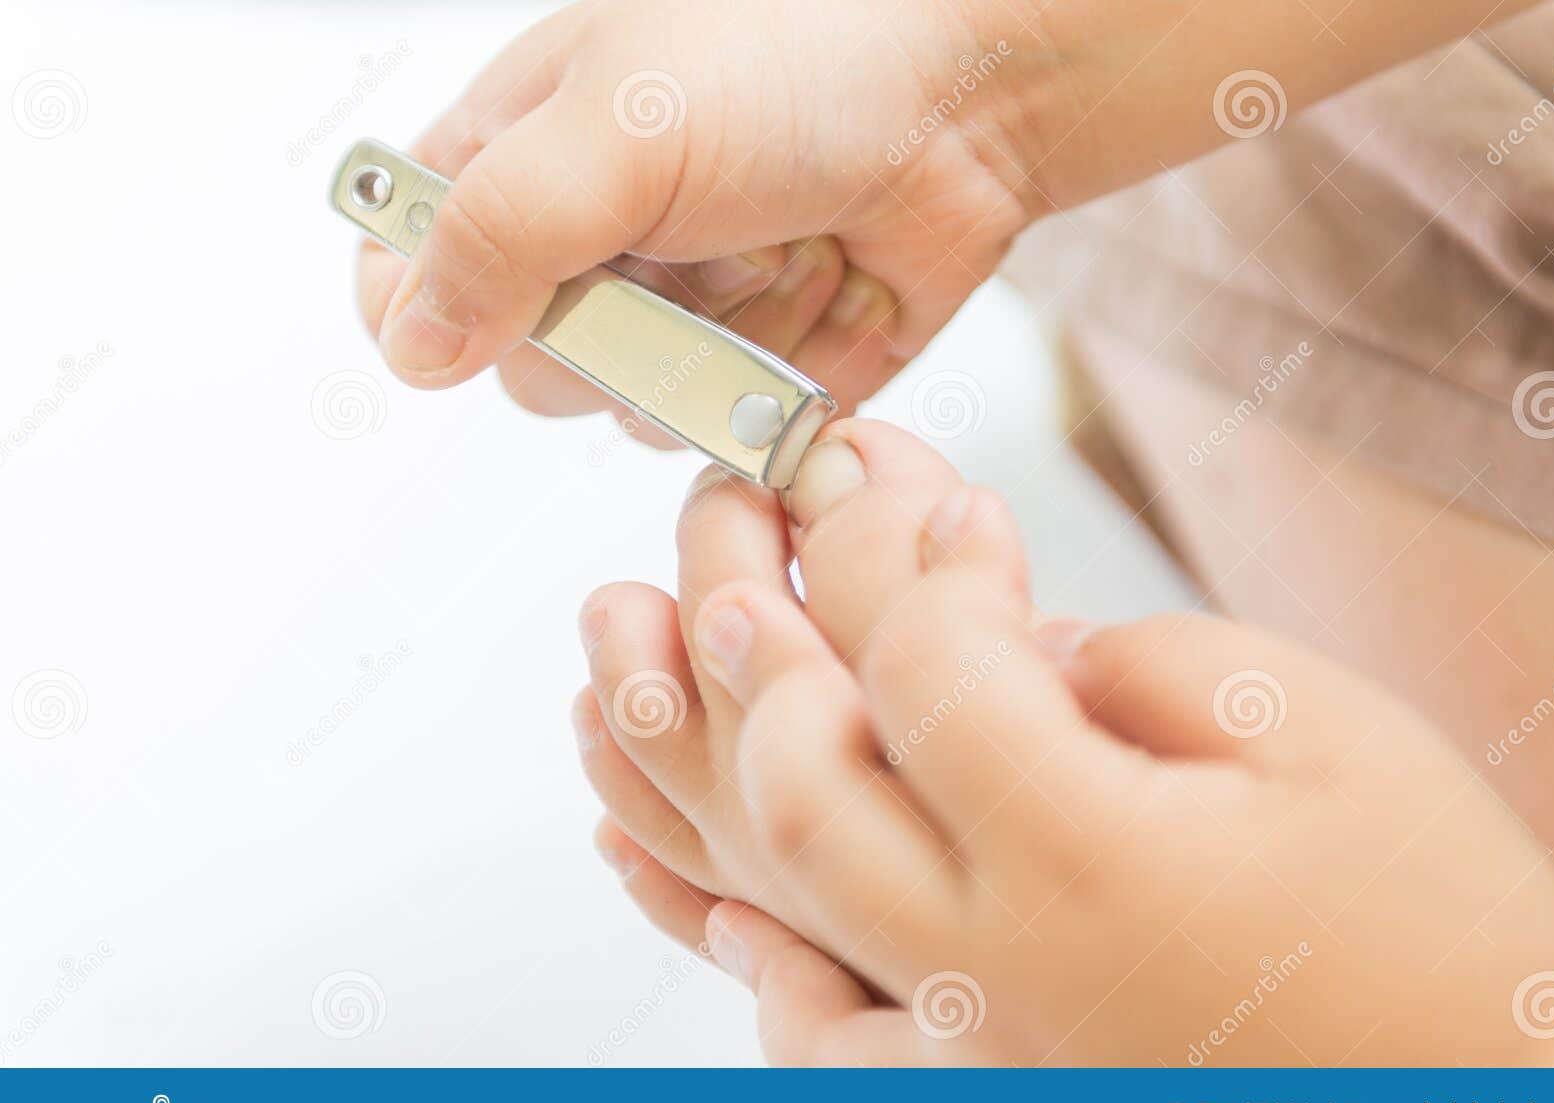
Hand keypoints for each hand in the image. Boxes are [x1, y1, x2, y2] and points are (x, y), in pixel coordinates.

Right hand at [356, 0, 1048, 435]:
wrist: (976, 92)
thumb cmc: (805, 53)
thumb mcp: (617, 124)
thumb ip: (497, 235)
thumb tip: (413, 345)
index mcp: (521, 149)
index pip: (407, 266)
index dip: (432, 308)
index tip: (496, 303)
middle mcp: (594, 238)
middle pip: (526, 367)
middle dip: (615, 326)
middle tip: (675, 243)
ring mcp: (680, 308)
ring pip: (634, 410)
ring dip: (716, 341)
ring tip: (774, 242)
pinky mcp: (756, 367)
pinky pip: (730, 429)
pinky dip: (784, 367)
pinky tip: (822, 282)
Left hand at [577, 418, 1553, 1064]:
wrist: (1474, 1098)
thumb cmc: (1431, 929)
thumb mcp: (1315, 737)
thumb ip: (1126, 664)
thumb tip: (996, 632)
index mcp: (1084, 860)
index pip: (923, 664)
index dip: (904, 548)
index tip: (910, 485)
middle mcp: (992, 965)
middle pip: (803, 771)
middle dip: (750, 621)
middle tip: (730, 515)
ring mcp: (965, 1036)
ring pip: (763, 881)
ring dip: (674, 752)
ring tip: (615, 639)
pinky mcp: (968, 1076)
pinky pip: (797, 1008)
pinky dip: (709, 924)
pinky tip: (647, 860)